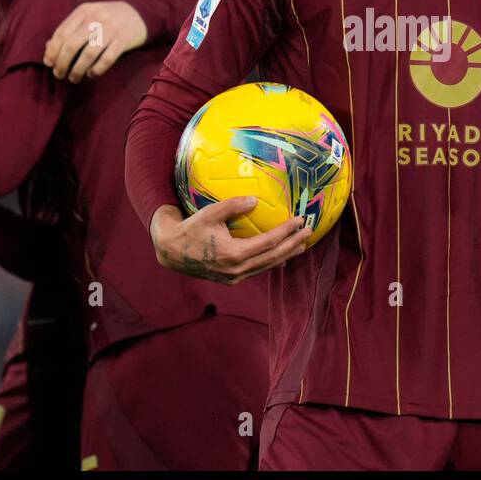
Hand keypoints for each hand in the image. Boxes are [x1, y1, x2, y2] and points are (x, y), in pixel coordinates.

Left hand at [43, 0, 146, 82]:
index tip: (49, 63)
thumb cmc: (109, 18)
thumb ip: (70, 29)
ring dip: (77, 70)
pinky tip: (91, 74)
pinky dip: (96, 70)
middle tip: (59, 74)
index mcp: (84, 11)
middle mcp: (96, 19)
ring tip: (74, 78)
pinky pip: (106, 60)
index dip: (52, 51)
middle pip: (72, 45)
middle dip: (62, 63)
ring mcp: (111, 29)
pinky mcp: (124, 40)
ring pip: (88, 54)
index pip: (62, 33)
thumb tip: (49, 48)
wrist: (141, 12)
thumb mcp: (89, 17)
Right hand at [149, 198, 311, 284]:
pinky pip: (257, 270)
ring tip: (301, 245)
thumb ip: (233, 206)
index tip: (300, 221)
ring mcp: (234, 277)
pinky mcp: (231, 279)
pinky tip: (281, 257)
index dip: (287, 232)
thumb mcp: (210, 213)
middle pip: (273, 257)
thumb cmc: (190, 229)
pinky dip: (271, 262)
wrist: (171, 252)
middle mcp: (237, 269)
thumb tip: (255, 200)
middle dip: (293, 244)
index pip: (269, 242)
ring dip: (286, 255)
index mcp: (233, 254)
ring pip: (267, 266)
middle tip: (309, 232)